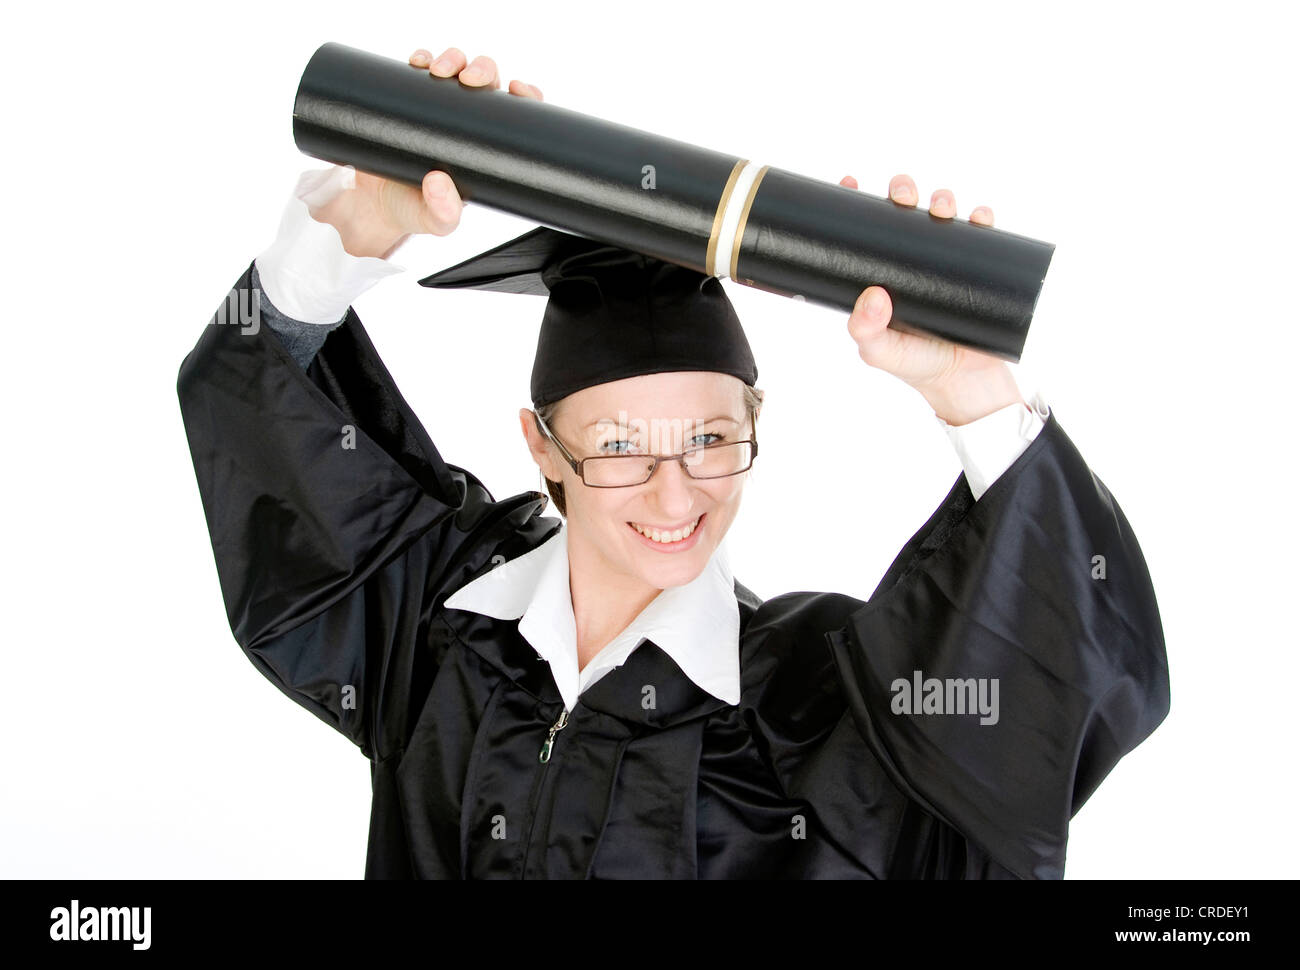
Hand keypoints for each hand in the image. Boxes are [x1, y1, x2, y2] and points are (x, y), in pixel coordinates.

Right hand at [310, 47, 543, 257]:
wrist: (374, 203)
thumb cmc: (414, 210)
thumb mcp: (434, 220)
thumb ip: (442, 212)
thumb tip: (438, 184)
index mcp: (486, 146)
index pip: (515, 115)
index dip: (524, 97)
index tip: (518, 89)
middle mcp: (467, 121)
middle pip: (486, 80)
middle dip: (482, 69)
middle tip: (468, 79)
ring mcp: (438, 106)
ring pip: (456, 68)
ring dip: (452, 59)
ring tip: (437, 70)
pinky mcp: (409, 98)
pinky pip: (419, 69)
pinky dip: (421, 58)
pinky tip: (417, 62)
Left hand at [840, 174, 1024, 424]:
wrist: (964, 382)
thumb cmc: (914, 365)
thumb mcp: (879, 351)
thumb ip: (866, 330)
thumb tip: (872, 295)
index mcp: (882, 274)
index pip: (866, 231)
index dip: (856, 203)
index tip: (849, 183)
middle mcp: (912, 263)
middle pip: (904, 214)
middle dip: (902, 193)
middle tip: (901, 193)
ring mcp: (946, 264)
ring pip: (942, 218)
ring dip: (942, 200)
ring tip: (941, 204)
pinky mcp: (979, 270)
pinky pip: (983, 237)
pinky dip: (982, 221)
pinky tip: (979, 217)